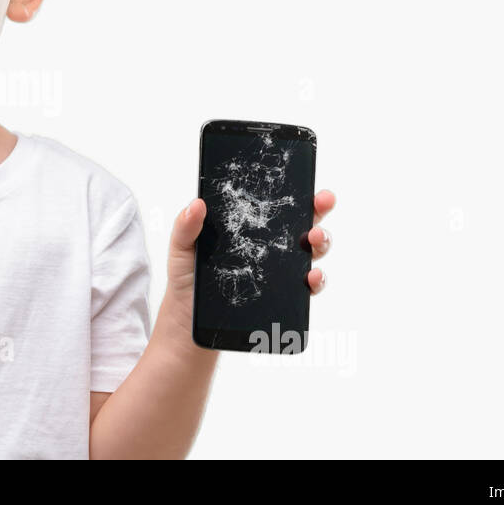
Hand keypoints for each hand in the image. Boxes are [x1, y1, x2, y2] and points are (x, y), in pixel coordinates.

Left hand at [162, 189, 336, 343]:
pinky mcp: (284, 296)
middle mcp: (269, 246)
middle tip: (322, 202)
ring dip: (322, 241)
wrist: (190, 324)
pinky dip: (316, 280)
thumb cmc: (187, 281)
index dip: (293, 190)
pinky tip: (311, 276)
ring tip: (315, 238)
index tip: (305, 180)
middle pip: (301, 221)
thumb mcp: (181, 250)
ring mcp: (280, 270)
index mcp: (247, 227)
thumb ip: (185, 227)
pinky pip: (308, 286)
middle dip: (318, 208)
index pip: (274, 204)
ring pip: (311, 250)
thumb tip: (197, 203)